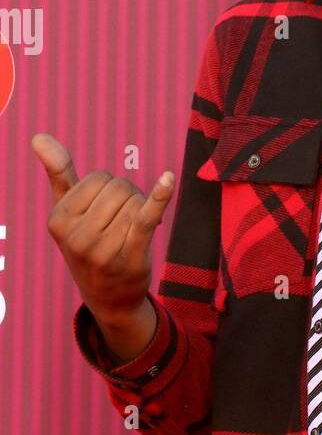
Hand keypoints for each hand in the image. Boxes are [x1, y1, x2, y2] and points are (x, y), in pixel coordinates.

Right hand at [32, 131, 175, 327]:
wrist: (110, 298)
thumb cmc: (88, 246)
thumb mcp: (68, 213)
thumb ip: (57, 173)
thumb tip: (39, 136)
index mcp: (57, 220)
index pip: (98, 178)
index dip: (110, 188)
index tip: (106, 211)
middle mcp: (76, 236)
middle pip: (119, 187)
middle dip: (128, 198)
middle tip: (122, 224)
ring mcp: (102, 249)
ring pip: (136, 201)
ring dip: (141, 211)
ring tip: (131, 233)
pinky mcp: (130, 257)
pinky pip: (145, 218)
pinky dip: (159, 198)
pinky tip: (169, 180)